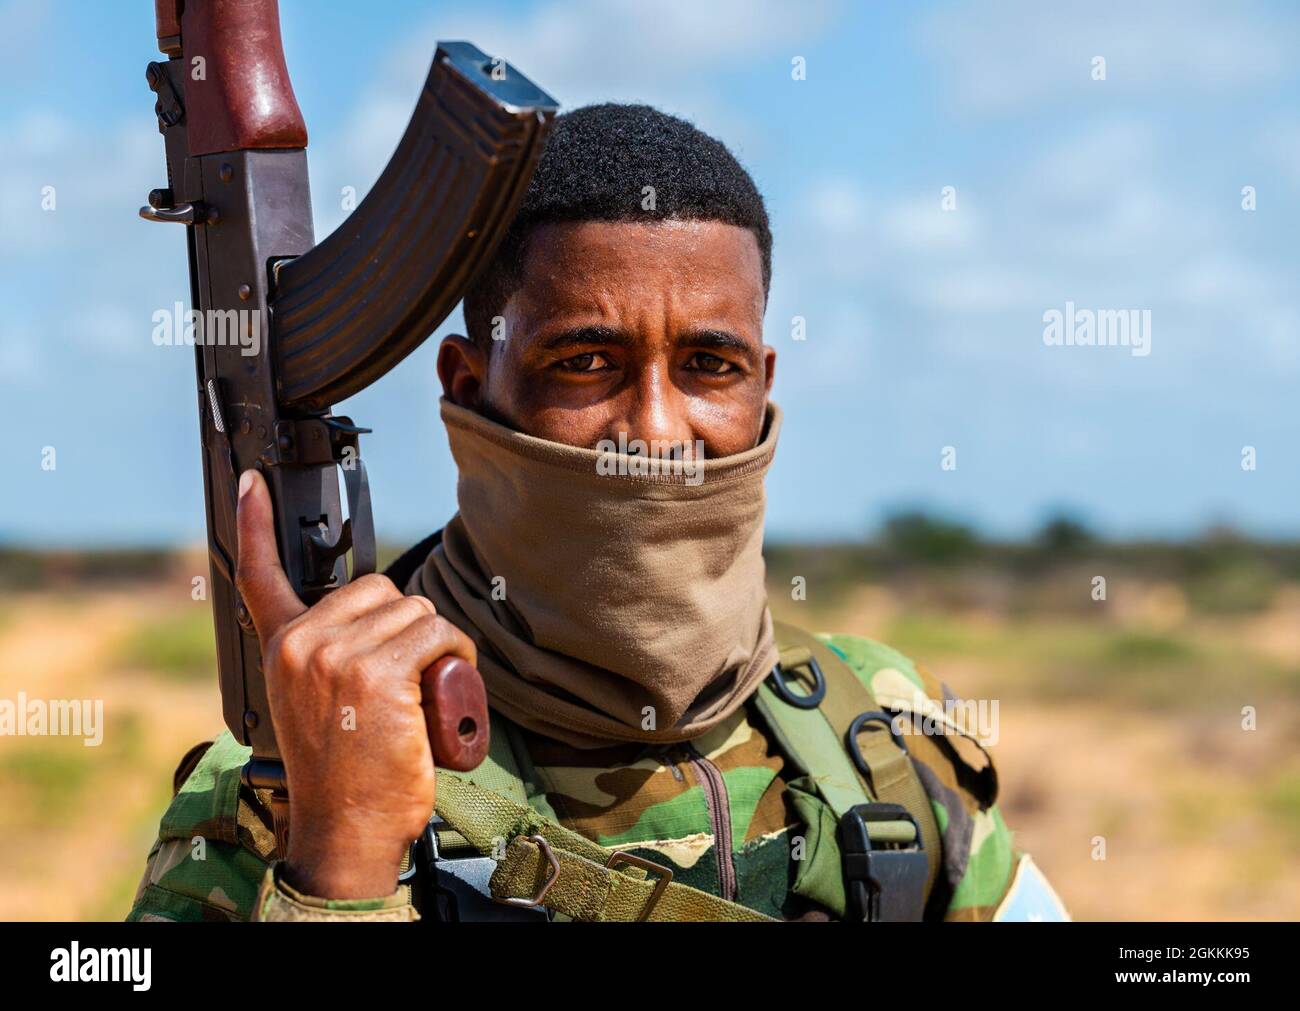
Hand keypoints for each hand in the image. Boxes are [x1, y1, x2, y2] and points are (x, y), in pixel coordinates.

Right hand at [234, 469, 475, 898]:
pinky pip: (438, 634)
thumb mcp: (312, 701)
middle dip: (404, 625)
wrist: (348, 826)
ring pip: (415, 611)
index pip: (260, 575)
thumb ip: (324, 654)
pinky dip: (455, 654)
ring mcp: (337, 657)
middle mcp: (301, 644)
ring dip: (434, 645)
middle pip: (377, 589)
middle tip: (404, 677)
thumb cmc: (344, 770)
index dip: (256, 524)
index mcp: (279, 647)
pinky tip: (444, 686)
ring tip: (421, 691)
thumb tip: (376, 613)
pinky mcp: (379, 672)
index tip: (251, 482)